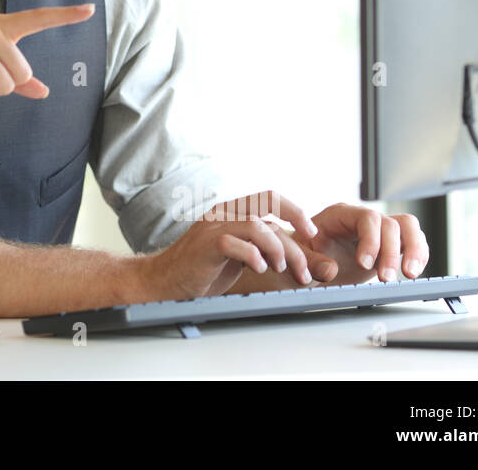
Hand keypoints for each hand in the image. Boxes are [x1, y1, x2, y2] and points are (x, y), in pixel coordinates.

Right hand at [142, 190, 324, 299]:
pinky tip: (258, 269)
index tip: (312, 234)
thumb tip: (310, 263)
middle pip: (268, 206)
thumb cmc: (203, 269)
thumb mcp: (242, 258)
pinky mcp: (205, 245)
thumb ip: (269, 253)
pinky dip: (253, 257)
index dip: (294, 211)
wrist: (165, 280)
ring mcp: (212, 227)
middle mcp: (223, 213)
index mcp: (231, 211)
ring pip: (256, 226)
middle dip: (294, 233)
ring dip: (277, 250)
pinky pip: (235, 244)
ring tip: (281, 269)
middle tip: (307, 261)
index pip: (269, 198)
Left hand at [290, 203, 428, 285]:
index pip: (366, 218)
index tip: (364, 264)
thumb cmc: (301, 256)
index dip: (371, 240)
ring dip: (413, 251)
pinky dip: (418, 255)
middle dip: (392, 252)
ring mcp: (377, 230)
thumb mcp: (298, 258)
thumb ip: (311, 262)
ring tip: (409, 275)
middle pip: (390, 223)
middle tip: (386, 278)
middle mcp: (362, 219)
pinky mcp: (388, 245)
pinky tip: (412, 273)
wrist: (307, 264)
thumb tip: (330, 270)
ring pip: (407, 227)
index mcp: (339, 215)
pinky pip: (412, 241)